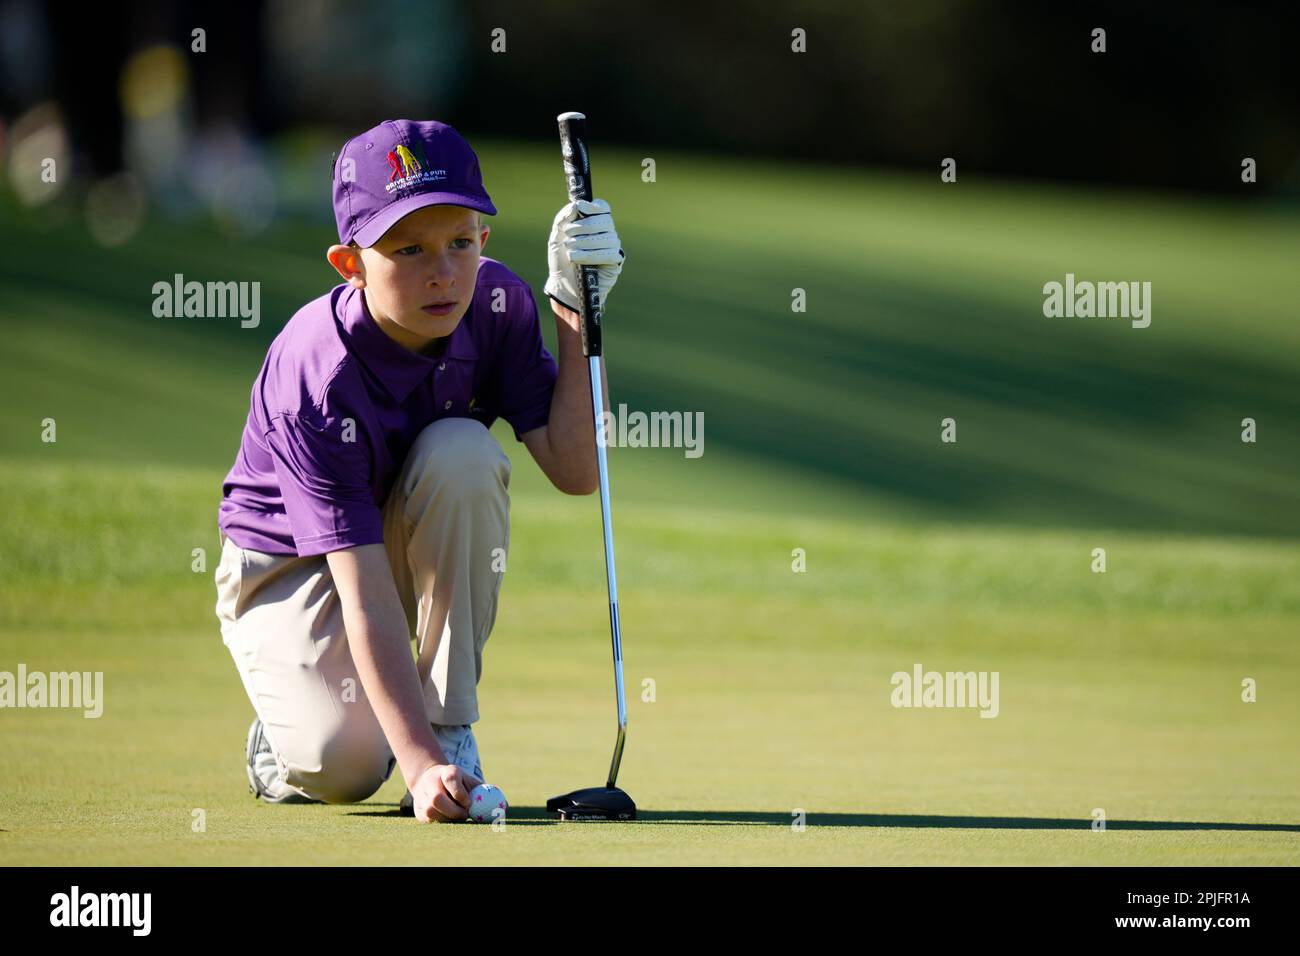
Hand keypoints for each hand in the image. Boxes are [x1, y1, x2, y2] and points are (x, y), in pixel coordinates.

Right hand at [409, 763, 482, 822]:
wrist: (431, 780)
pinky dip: (441, 821)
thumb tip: (504, 805)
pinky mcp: (418, 809)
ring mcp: (422, 795)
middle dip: (453, 811)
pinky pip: (429, 820)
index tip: (468, 803)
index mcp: (447, 771)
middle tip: (465, 816)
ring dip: (447, 818)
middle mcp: (431, 781)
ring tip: (457, 815)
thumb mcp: (471, 782)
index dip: (460, 793)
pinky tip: (448, 817)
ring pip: (431, 812)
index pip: (451, 779)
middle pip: (437, 798)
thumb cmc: (459, 784)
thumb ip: (487, 792)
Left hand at [545, 198, 624, 313]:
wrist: (562, 286)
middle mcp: (606, 233)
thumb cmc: (560, 261)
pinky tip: (577, 259)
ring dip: (585, 243)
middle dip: (584, 227)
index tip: (581, 208)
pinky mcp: (616, 262)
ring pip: (607, 237)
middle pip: (605, 221)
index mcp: (594, 223)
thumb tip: (576, 205)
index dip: (594, 207)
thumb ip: (563, 219)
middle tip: (568, 238)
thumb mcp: (556, 237)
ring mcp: (613, 247)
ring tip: (570, 251)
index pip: (603, 208)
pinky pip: (610, 254)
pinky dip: (591, 255)